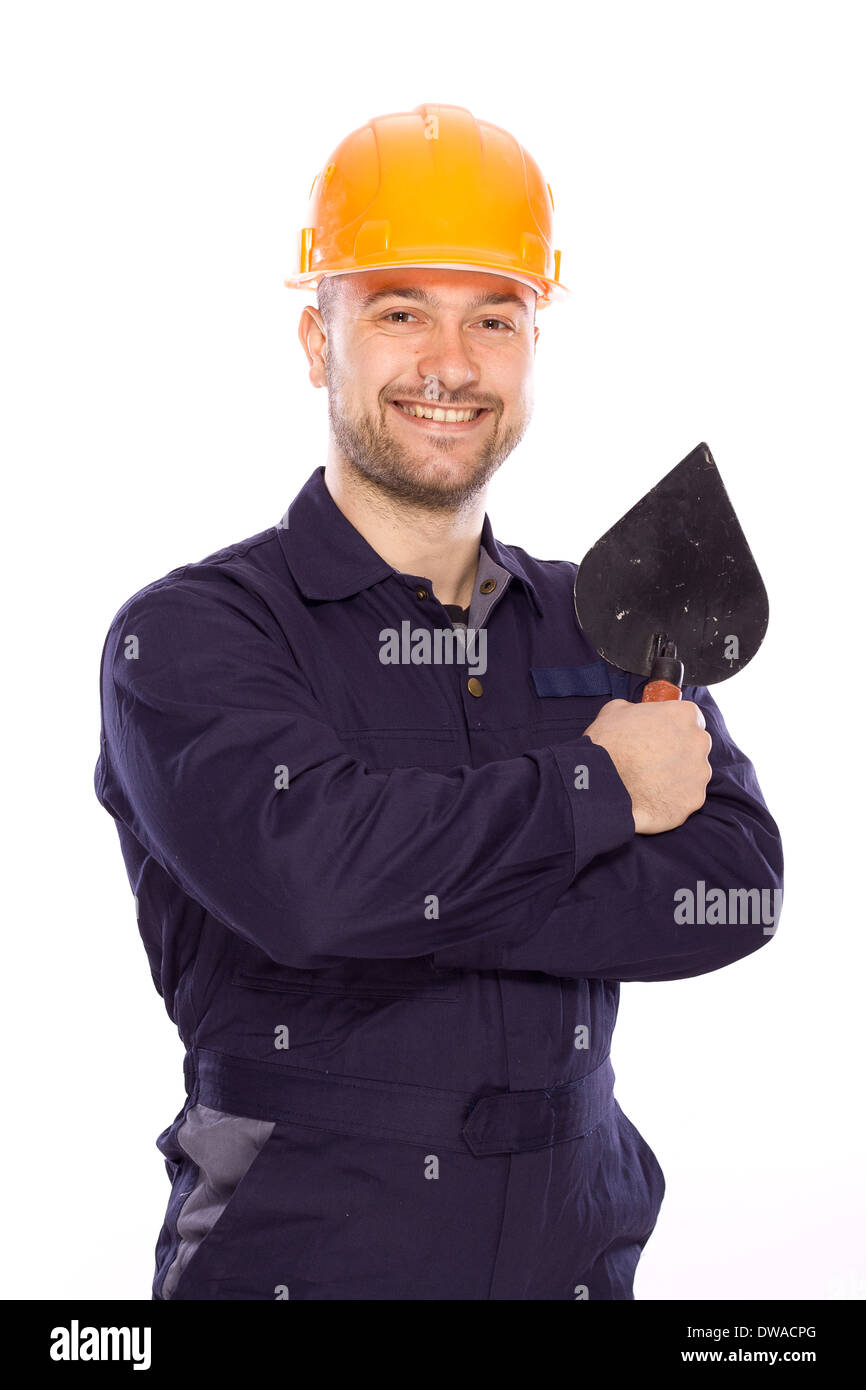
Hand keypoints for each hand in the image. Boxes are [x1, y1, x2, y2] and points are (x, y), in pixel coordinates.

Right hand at [583, 698, 712, 833]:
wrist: (600, 785)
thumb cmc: (607, 746)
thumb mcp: (616, 711)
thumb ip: (637, 711)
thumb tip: (637, 715)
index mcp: (683, 715)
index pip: (690, 717)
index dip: (673, 727)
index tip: (661, 736)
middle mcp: (698, 742)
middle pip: (695, 745)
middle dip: (678, 752)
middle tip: (652, 760)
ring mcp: (699, 773)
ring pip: (693, 773)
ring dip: (677, 776)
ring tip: (650, 781)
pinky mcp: (693, 800)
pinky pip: (687, 797)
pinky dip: (673, 798)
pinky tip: (652, 796)